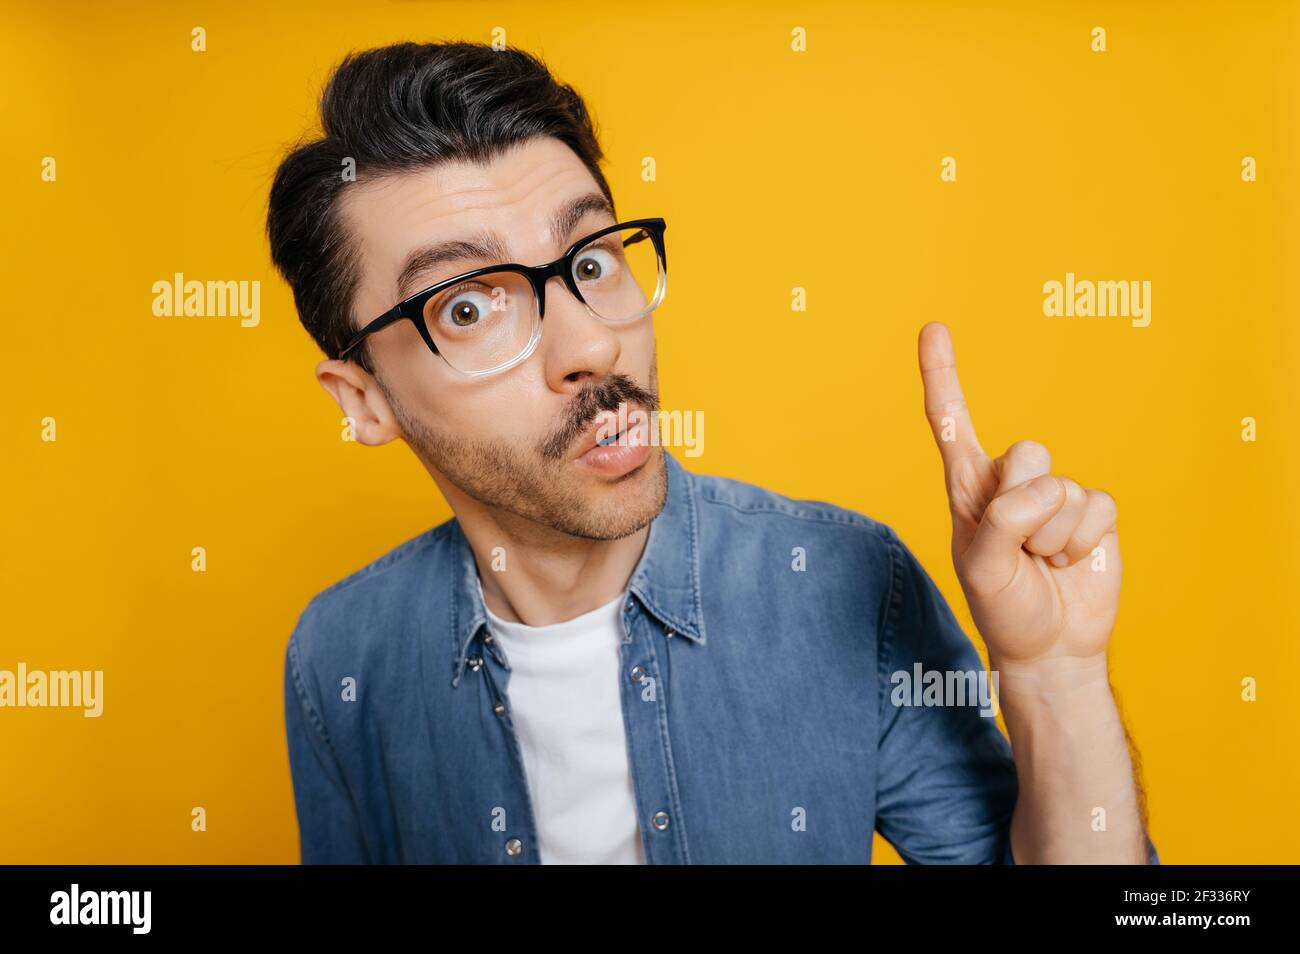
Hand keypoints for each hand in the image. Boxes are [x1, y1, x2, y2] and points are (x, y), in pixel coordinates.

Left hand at [917, 322, 1120, 671]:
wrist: (1051, 648)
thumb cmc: (1005, 608)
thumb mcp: (983, 571)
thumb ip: (1001, 523)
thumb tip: (1039, 490)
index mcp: (969, 489)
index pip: (951, 424)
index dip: (942, 376)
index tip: (932, 329)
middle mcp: (1010, 484)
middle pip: (1026, 454)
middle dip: (1025, 507)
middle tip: (1019, 551)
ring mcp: (1054, 496)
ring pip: (1062, 487)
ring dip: (1053, 536)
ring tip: (1042, 562)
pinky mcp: (1093, 512)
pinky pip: (1097, 507)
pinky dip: (1082, 543)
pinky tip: (1070, 562)